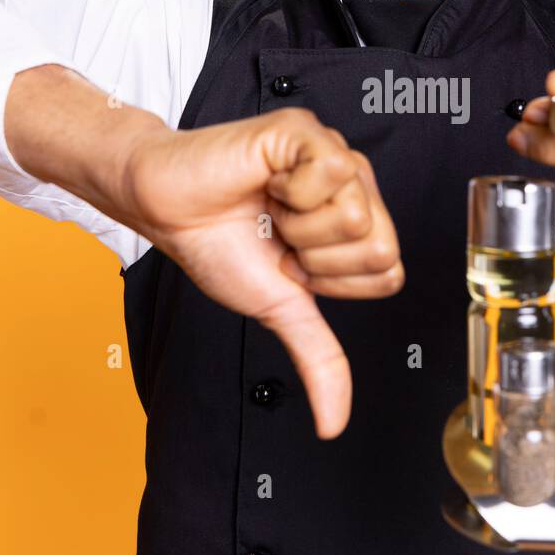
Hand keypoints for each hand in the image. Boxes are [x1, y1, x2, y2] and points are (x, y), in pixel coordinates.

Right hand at [123, 107, 402, 437]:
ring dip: (297, 223)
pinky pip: (330, 172)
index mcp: (357, 224)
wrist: (166, 207)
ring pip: (355, 213)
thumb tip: (333, 423)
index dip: (332, 280)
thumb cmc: (220, 242)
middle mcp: (355, 186)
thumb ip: (319, 359)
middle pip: (378, 246)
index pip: (388, 272)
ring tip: (270, 206)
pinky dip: (287, 190)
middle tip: (280, 234)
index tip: (293, 262)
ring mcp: (334, 154)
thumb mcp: (280, 309)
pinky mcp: (307, 131)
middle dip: (315, 256)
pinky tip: (266, 180)